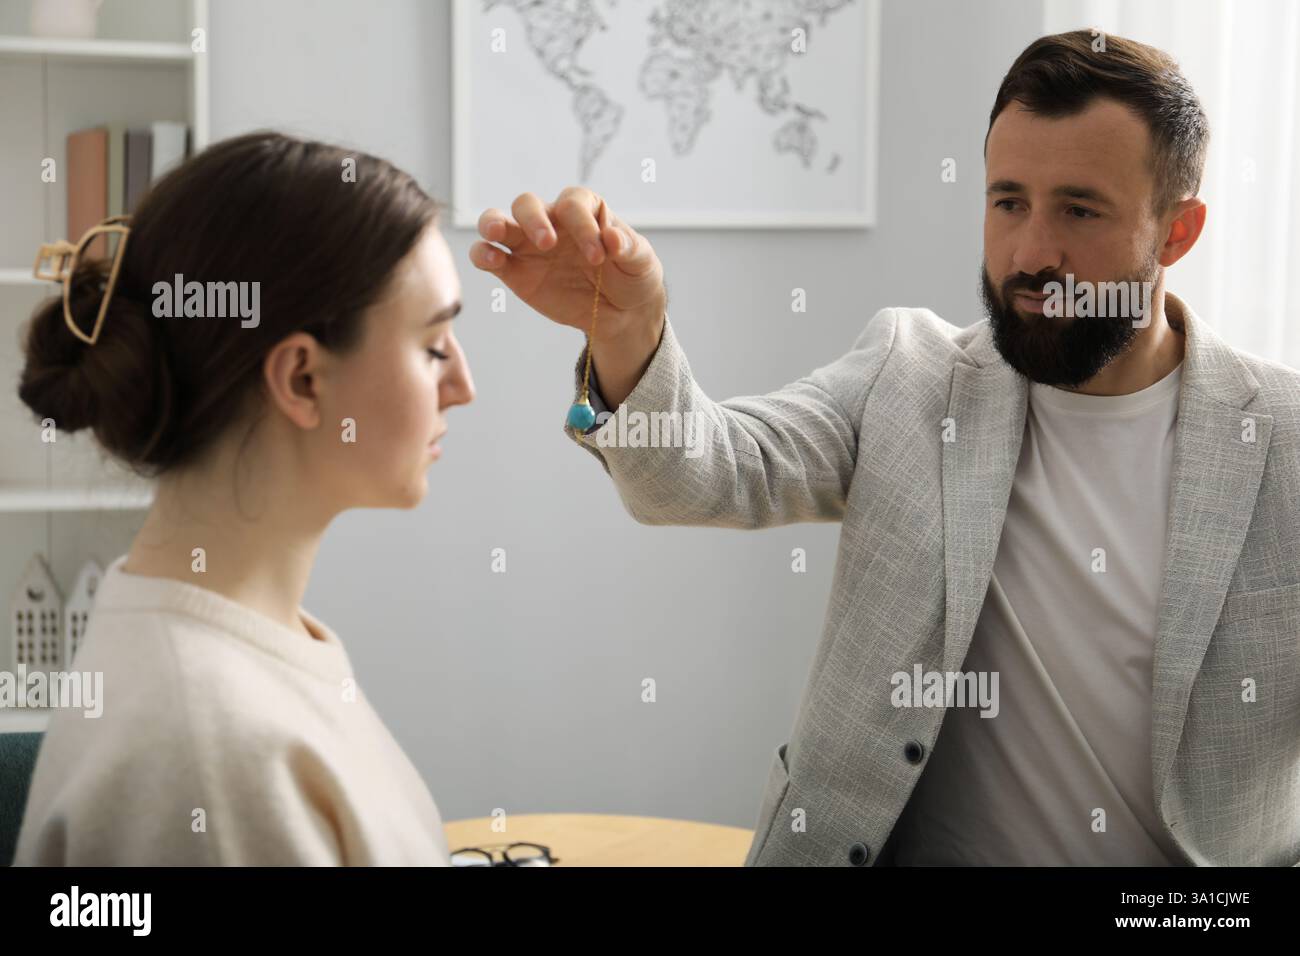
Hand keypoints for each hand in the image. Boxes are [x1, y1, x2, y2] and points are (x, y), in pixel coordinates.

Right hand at [469, 187, 665, 342]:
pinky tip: (491, 259)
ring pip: (498, 222)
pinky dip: (483, 254)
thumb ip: (629, 247)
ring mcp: (529, 246)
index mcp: (583, 210)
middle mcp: (551, 222)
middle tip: (549, 244)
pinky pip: (489, 257)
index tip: (600, 257)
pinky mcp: (515, 273)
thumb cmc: (632, 275)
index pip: (573, 204)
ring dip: (493, 224)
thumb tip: (612, 238)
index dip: (583, 226)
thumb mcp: (642, 261)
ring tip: (497, 233)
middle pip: (527, 204)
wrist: (621, 312)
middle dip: (534, 219)